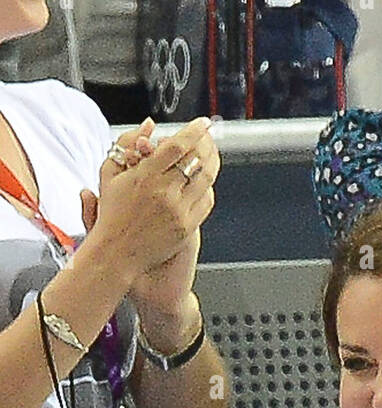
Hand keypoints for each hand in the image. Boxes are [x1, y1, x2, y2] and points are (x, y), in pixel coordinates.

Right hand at [86, 117, 218, 287]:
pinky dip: (208, 186)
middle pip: (197, 159)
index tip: (203, 123)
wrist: (118, 253)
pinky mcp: (187, 227)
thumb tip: (149, 125)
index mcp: (145, 175)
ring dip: (213, 162)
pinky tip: (205, 179)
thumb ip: (127, 144)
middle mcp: (165, 193)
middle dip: (207, 143)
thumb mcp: (110, 173)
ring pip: (206, 180)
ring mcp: (179, 211)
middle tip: (209, 135)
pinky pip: (206, 201)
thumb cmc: (112, 213)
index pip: (178, 146)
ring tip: (212, 152)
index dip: (194, 131)